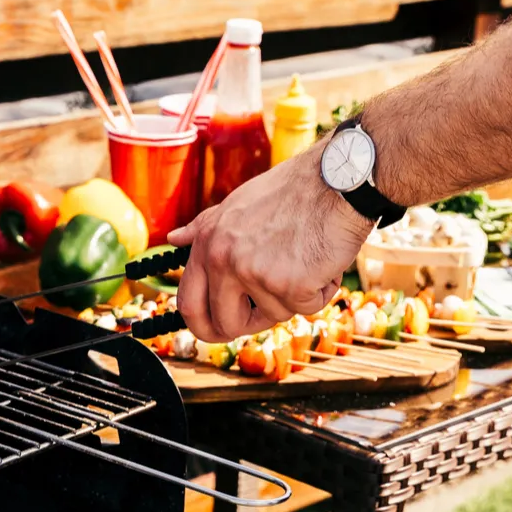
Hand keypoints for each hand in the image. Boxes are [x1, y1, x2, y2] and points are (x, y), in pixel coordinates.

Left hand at [166, 149, 373, 341]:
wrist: (337, 181)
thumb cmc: (291, 191)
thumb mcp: (235, 204)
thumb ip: (203, 227)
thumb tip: (174, 239)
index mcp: (208, 244)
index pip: (188, 303)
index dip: (204, 325)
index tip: (219, 330)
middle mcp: (224, 260)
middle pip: (224, 324)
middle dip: (249, 324)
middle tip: (269, 310)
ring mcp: (254, 274)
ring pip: (273, 315)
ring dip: (294, 297)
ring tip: (306, 259)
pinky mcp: (289, 286)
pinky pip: (306, 308)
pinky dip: (320, 291)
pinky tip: (324, 260)